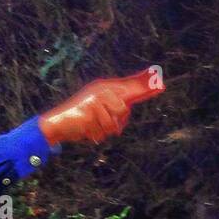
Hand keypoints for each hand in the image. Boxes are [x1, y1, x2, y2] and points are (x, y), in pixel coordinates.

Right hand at [39, 68, 164, 146]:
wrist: (56, 123)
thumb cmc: (78, 117)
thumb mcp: (97, 107)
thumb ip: (114, 103)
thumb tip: (131, 104)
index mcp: (103, 86)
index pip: (129, 86)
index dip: (145, 86)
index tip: (161, 85)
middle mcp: (101, 90)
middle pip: (125, 108)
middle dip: (117, 120)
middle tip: (99, 121)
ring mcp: (97, 100)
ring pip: (116, 121)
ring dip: (105, 129)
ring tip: (92, 127)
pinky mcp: (92, 111)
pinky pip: (105, 128)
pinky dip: (97, 133)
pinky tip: (87, 130)